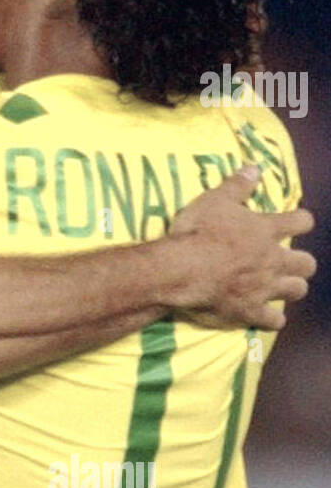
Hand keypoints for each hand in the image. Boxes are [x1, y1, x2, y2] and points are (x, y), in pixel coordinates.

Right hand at [169, 167, 315, 329]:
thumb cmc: (197, 232)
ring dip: (292, 288)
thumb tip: (255, 167)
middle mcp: (272, 260)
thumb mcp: (214, 200)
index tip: (296, 221)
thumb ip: (237, 186)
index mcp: (266, 231)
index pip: (301, 221)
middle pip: (306, 263)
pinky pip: (273, 321)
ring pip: (296, 290)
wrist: (181, 271)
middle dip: (302, 262)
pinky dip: (272, 319)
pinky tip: (267, 317)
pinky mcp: (250, 311)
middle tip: (288, 262)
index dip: (301, 220)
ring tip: (281, 287)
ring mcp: (264, 288)